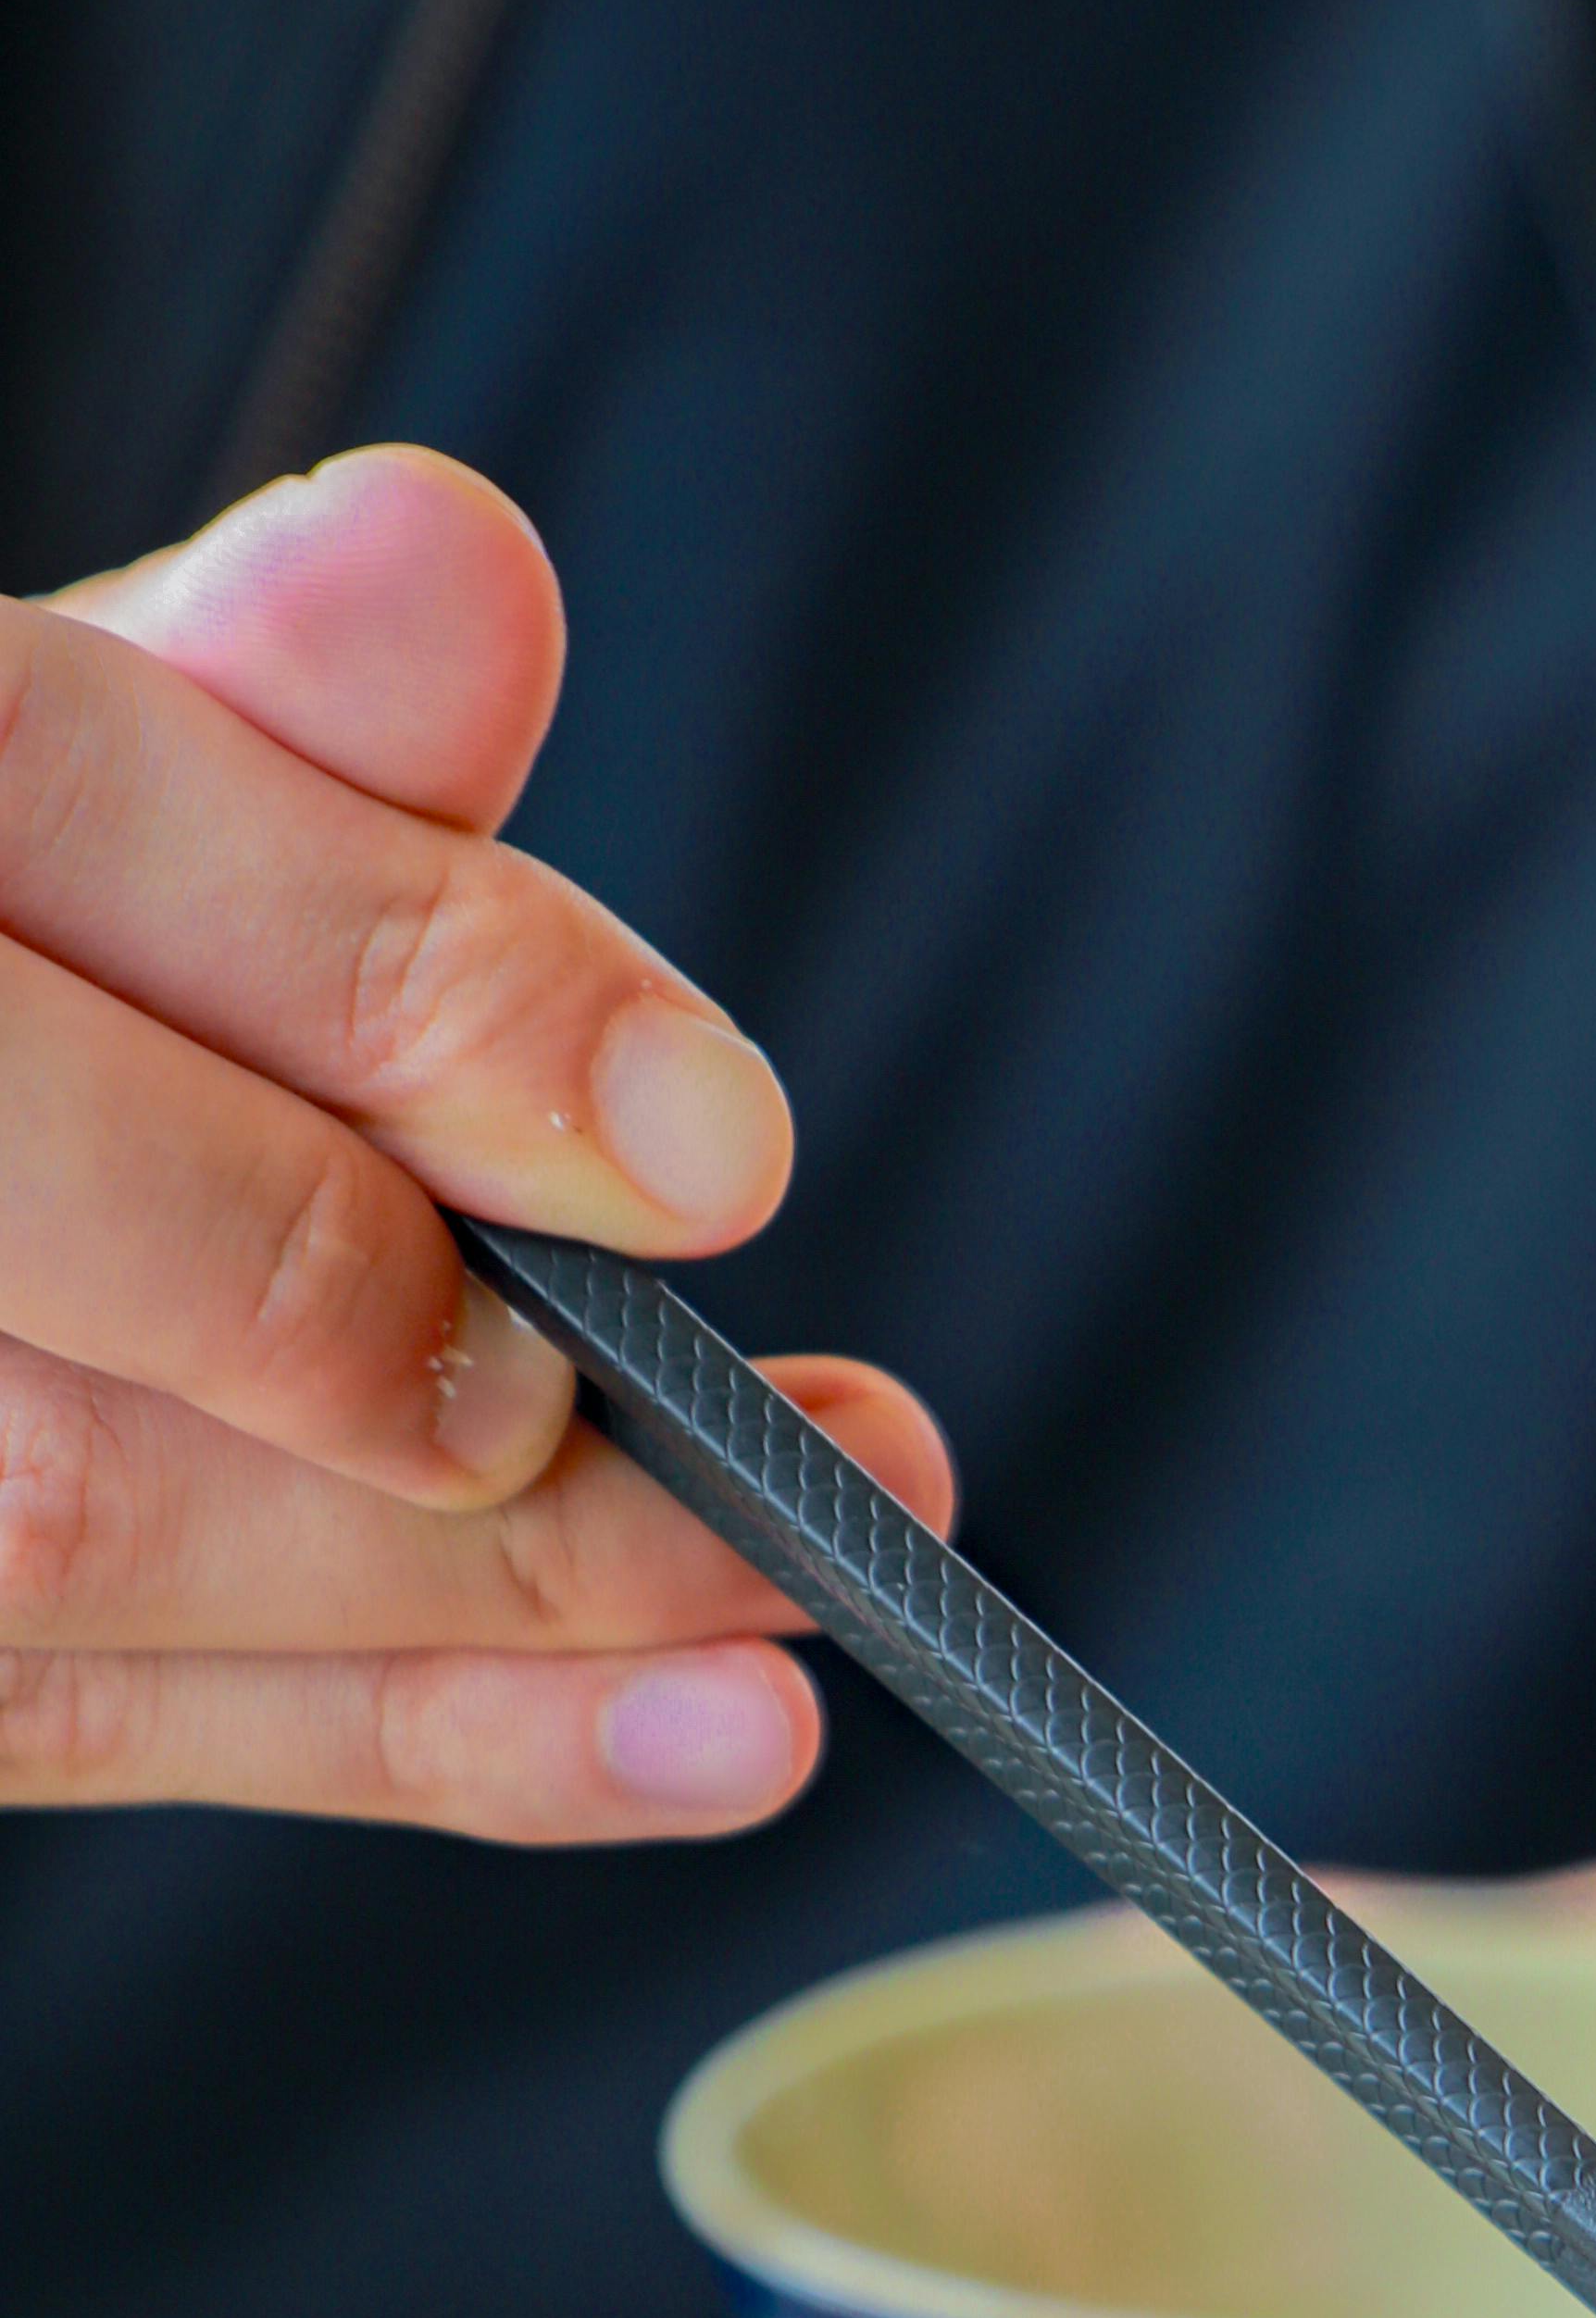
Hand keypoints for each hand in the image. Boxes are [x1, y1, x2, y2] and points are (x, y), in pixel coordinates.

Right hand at [0, 442, 948, 1839]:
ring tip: (796, 1601)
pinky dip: (421, 1731)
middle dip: (453, 1334)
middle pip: (94, 1225)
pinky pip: (104, 1718)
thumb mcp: (83, 776)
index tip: (712, 1141)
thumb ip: (267, 704)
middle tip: (792, 1427)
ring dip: (504, 1588)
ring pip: (97, 1519)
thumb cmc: (12, 969)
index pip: (47, 796)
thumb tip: (459, 578)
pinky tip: (695, 1739)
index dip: (392, 973)